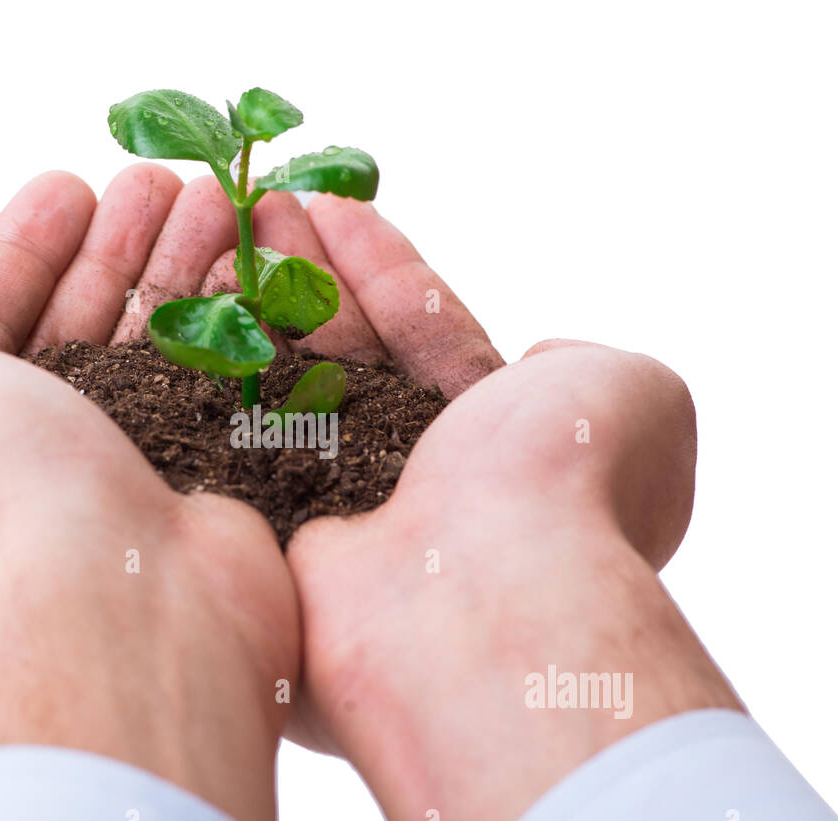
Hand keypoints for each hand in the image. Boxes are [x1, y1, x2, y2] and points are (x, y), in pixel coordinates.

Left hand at [0, 168, 300, 820]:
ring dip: (179, 271)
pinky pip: (217, 392)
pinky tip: (255, 271)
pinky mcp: (203, 496)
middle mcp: (29, 475)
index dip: (18, 253)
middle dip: (113, 251)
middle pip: (76, 331)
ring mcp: (125, 490)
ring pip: (154, 355)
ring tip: (217, 205)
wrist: (115, 595)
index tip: (70, 188)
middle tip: (160, 184)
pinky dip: (233, 327)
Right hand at [272, 196, 741, 820]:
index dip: (384, 272)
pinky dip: (227, 363)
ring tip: (224, 221)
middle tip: (259, 206)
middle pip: (352, 359)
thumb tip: (539, 366)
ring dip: (262, 301)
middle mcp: (420, 489)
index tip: (333, 209)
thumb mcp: (637, 395)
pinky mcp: (276, 543)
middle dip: (308, 277)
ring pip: (291, 391)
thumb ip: (588, 365)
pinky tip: (200, 290)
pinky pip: (246, 438)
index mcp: (503, 453)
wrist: (481, 596)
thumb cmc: (567, 486)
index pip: (433, 342)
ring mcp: (342, 518)